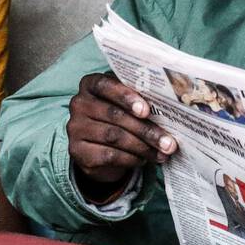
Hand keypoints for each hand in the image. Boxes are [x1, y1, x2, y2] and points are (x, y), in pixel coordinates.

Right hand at [67, 72, 176, 196]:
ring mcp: (75, 128)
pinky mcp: (78, 151)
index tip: (146, 110)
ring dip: (143, 146)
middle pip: (115, 115)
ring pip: (114, 136)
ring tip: (163, 152)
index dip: (126, 96)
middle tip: (169, 142)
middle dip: (146, 129)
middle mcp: (79, 104)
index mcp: (90, 84)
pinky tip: (144, 159)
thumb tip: (169, 107)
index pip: (105, 85)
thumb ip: (140, 99)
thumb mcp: (126, 103)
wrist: (97, 147)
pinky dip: (131, 158)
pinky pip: (109, 155)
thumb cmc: (119, 117)